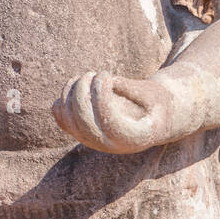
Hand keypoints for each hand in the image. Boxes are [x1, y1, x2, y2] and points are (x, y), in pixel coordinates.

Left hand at [52, 71, 177, 153]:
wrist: (153, 118)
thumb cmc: (157, 102)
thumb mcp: (153, 93)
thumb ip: (132, 89)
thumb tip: (107, 82)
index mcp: (133, 138)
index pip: (109, 124)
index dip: (102, 97)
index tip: (106, 74)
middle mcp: (111, 145)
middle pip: (84, 123)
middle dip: (82, 93)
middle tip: (91, 73)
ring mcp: (94, 142)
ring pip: (69, 121)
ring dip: (71, 93)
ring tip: (86, 76)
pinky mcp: (82, 133)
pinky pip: (62, 120)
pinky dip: (62, 100)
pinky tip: (76, 85)